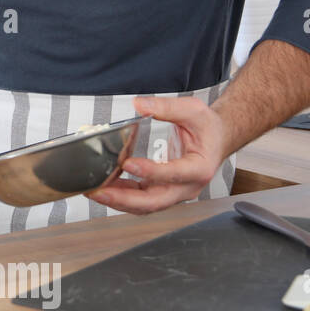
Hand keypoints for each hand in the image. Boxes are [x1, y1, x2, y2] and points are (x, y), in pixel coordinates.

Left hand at [85, 96, 226, 215]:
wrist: (216, 140)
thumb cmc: (207, 128)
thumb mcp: (193, 110)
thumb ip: (167, 108)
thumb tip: (140, 105)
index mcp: (199, 168)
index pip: (175, 174)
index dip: (151, 172)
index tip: (128, 164)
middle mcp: (187, 186)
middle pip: (155, 201)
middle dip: (124, 199)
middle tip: (100, 191)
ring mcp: (173, 192)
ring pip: (144, 205)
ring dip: (118, 201)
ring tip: (93, 191)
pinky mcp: (161, 191)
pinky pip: (139, 199)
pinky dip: (120, 196)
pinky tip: (103, 188)